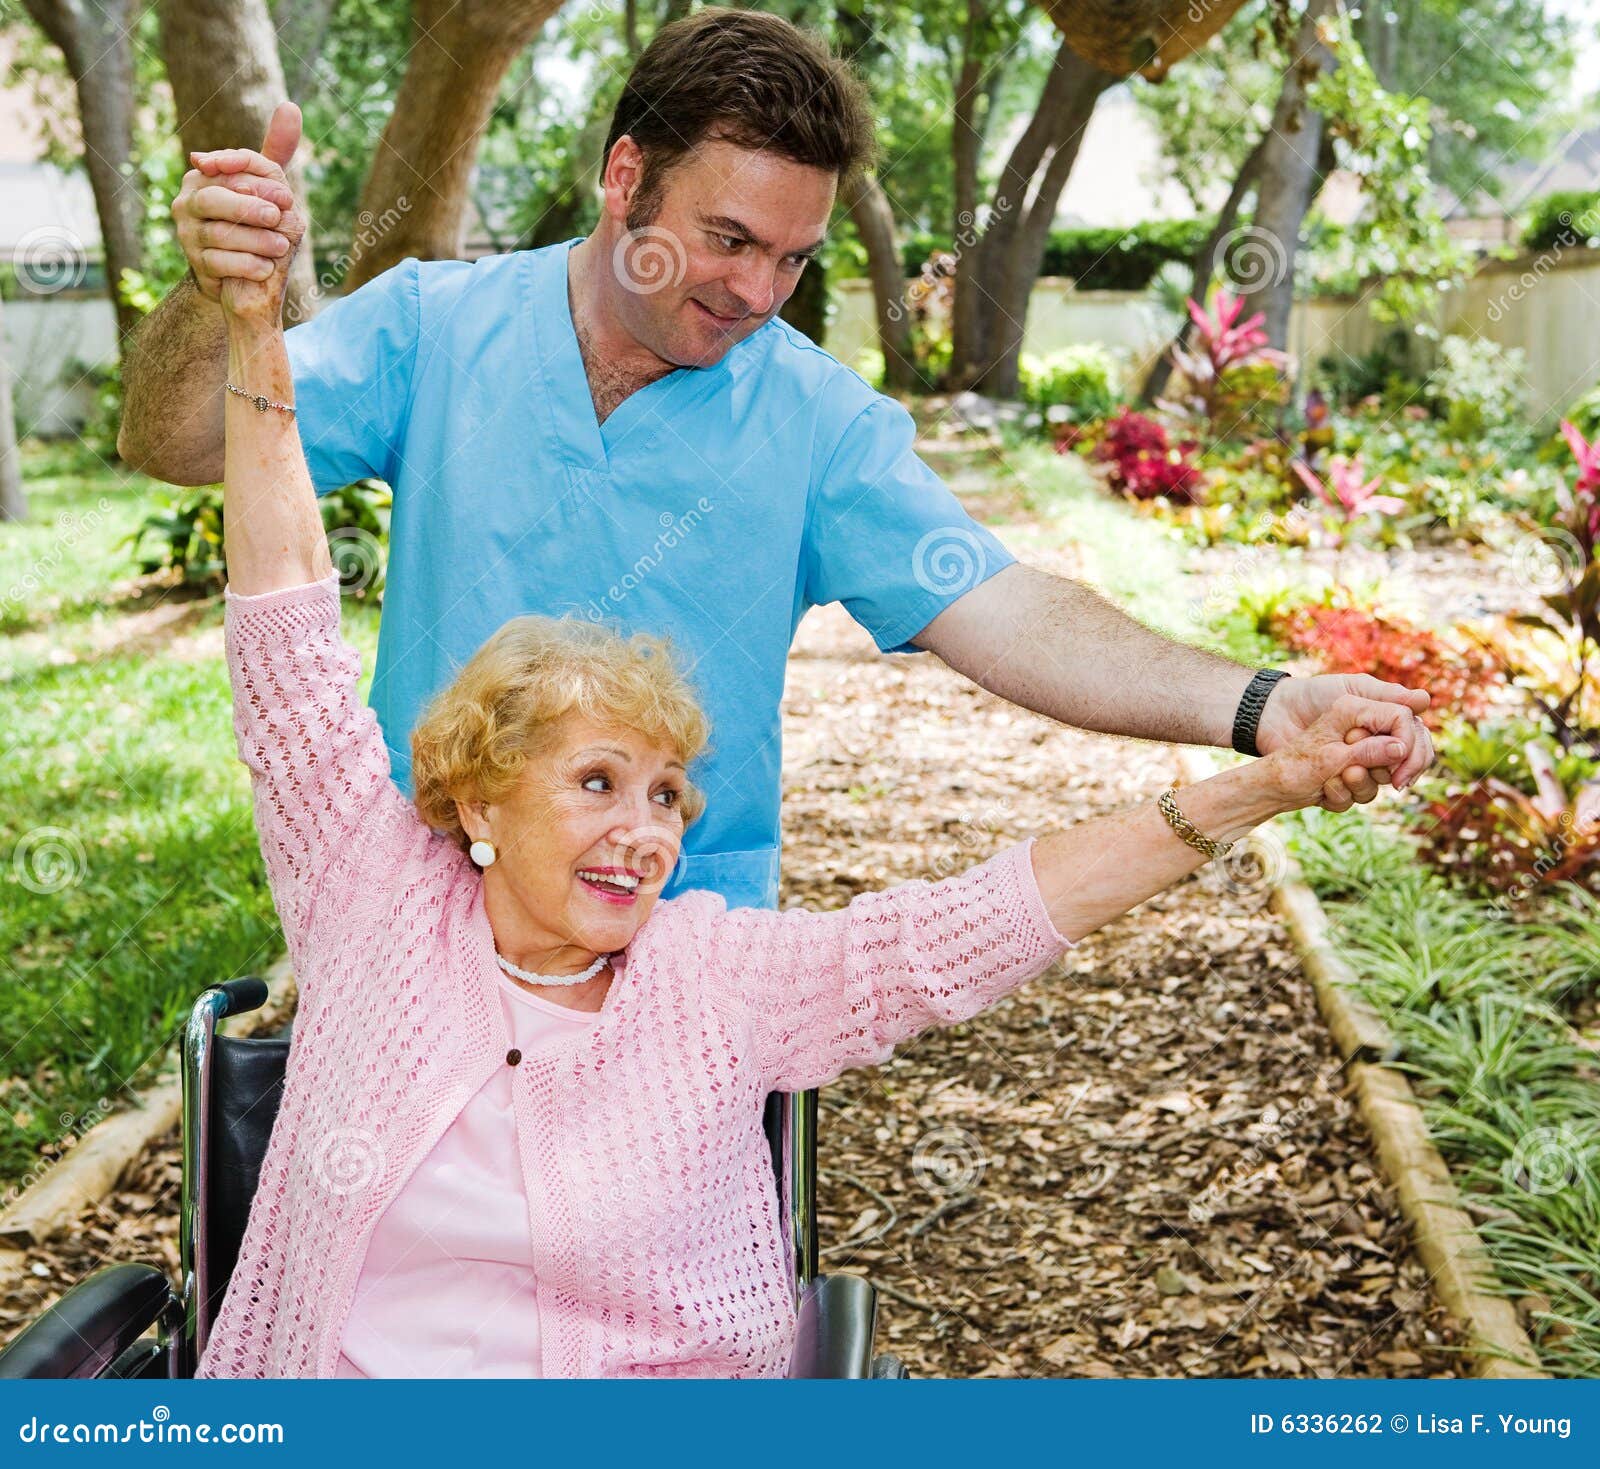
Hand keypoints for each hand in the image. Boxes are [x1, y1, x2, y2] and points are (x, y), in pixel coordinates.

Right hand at [173, 100, 303, 315]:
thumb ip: (274, 152)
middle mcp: (187, 202)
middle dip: (248, 208)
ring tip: (282, 247)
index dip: (255, 182)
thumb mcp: (264, 186)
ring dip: (253, 241)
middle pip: (213, 200)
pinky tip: (267, 269)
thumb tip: (291, 106)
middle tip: (279, 218)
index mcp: (201, 176)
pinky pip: (218, 263)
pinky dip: (245, 266)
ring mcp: (187, 235)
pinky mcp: (196, 266)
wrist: (239, 274)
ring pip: (217, 233)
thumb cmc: (252, 221)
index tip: (286, 197)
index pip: (223, 170)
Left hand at [1260, 695, 1414, 814]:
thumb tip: (1426, 701)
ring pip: (1378, 787)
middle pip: (1405, 766)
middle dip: (1389, 771)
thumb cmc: (1311, 697)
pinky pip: (1352, 799)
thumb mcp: (1349, 690)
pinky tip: (1324, 786)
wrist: (1272, 718)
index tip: (1401, 764)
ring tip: (1340, 773)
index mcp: (1384, 721)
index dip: (1415, 754)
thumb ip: (1386, 696)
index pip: (1417, 740)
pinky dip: (1340, 795)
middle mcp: (1375, 745)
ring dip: (1360, 784)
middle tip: (1367, 770)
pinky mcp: (1338, 781)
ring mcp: (1357, 764)